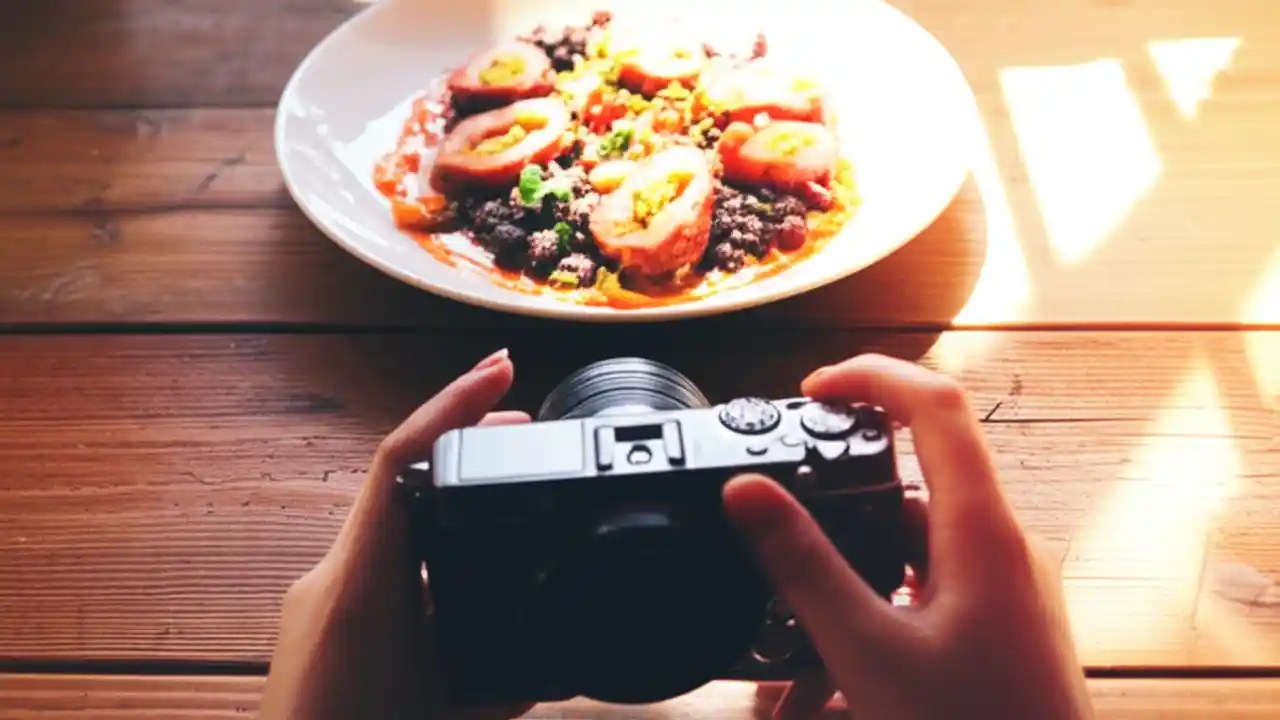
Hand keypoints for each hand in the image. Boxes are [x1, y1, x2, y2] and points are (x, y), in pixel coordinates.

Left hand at [259, 349, 531, 719]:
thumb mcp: (452, 716)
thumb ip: (507, 684)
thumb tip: (557, 665)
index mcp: (361, 587)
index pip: (401, 462)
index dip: (454, 404)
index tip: (501, 368)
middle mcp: (334, 577)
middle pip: (403, 475)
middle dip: (466, 438)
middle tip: (524, 418)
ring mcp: (325, 593)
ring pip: (394, 512)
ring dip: (449, 488)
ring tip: (505, 473)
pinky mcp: (326, 616)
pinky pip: (385, 552)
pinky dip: (431, 535)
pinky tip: (465, 551)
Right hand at [724, 355, 1092, 719]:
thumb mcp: (868, 651)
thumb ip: (803, 565)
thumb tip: (748, 492)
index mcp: (983, 532)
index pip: (935, 406)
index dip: (871, 377)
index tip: (810, 389)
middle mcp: (1002, 550)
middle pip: (914, 479)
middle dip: (837, 499)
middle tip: (776, 517)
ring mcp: (1004, 592)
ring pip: (911, 552)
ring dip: (847, 578)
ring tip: (789, 645)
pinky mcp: (997, 631)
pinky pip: (925, 597)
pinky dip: (872, 617)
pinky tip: (827, 682)